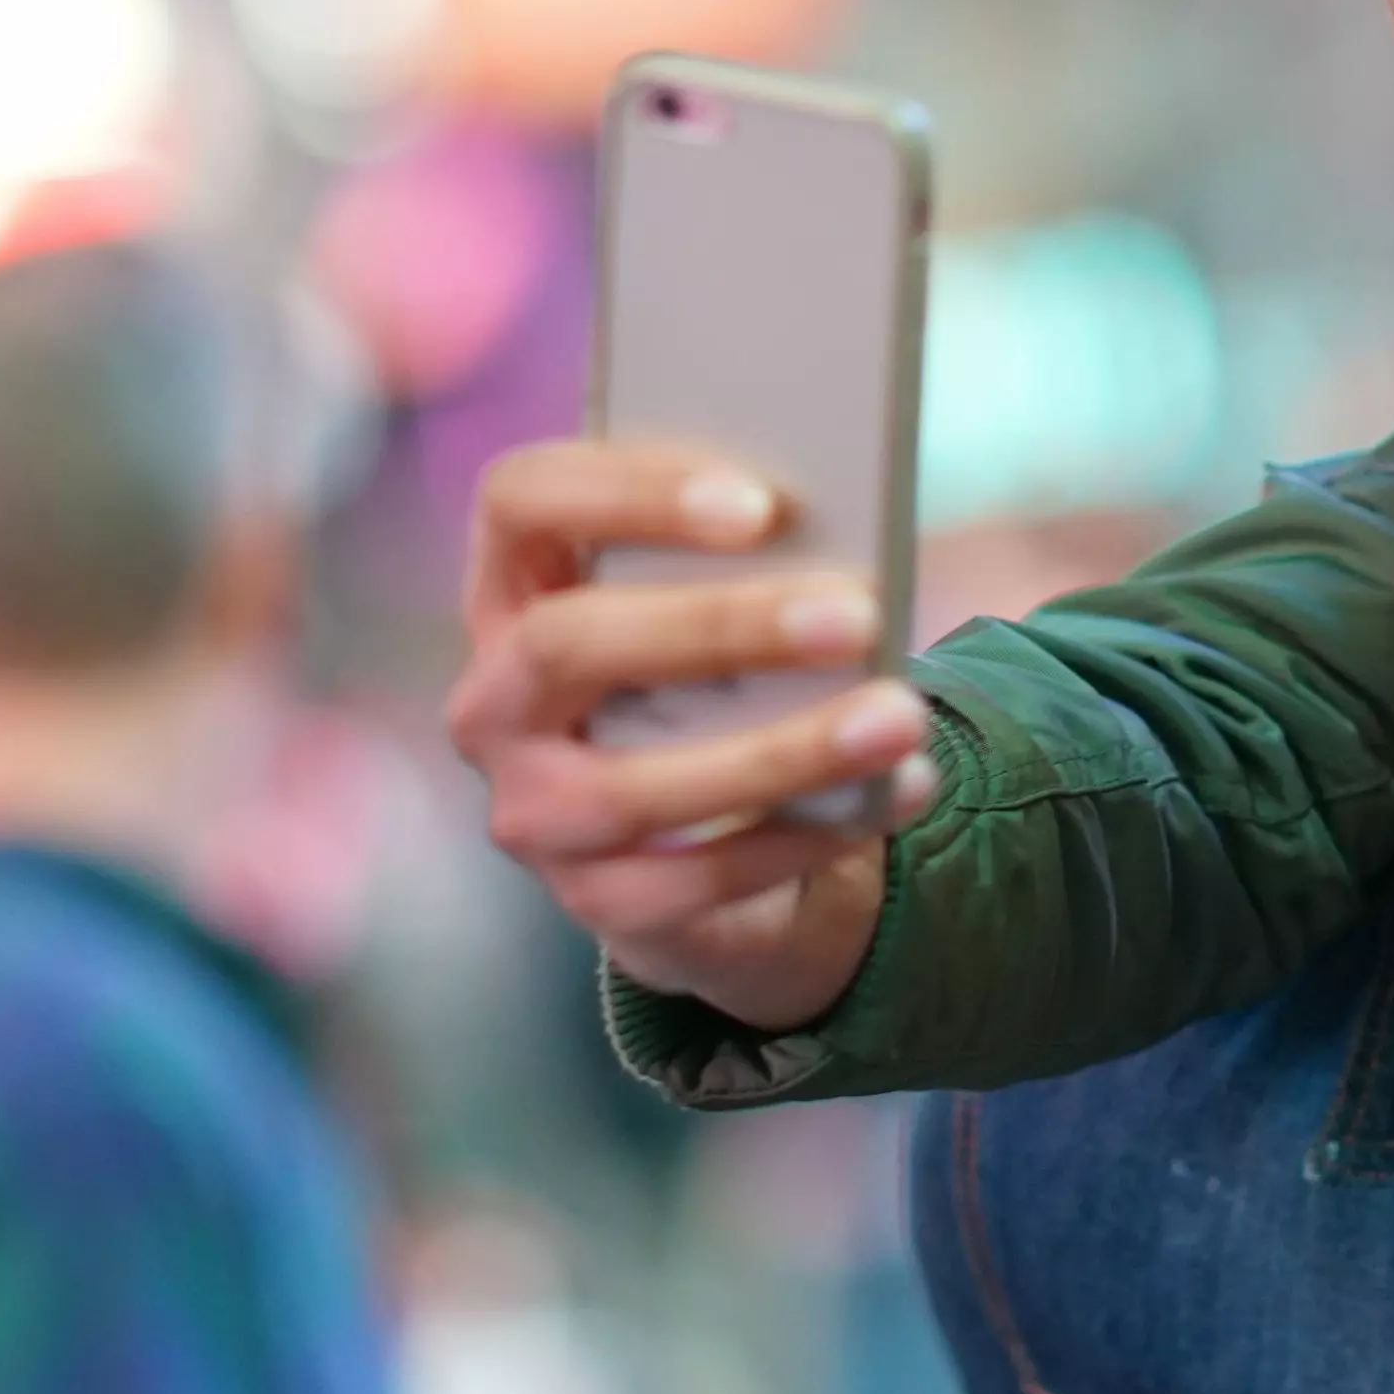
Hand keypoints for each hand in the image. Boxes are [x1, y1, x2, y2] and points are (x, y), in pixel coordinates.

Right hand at [446, 436, 939, 1032]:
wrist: (708, 849)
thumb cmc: (715, 690)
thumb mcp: (715, 618)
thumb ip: (744, 571)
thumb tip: (848, 549)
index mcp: (514, 590)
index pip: (519, 502)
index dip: (625, 491)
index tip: (760, 503)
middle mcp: (494, 701)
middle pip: (567, 642)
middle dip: (718, 626)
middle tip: (854, 614)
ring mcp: (531, 811)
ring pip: (633, 787)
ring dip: (782, 751)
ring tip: (898, 718)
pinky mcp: (593, 902)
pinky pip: (699, 880)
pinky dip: (805, 836)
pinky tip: (895, 792)